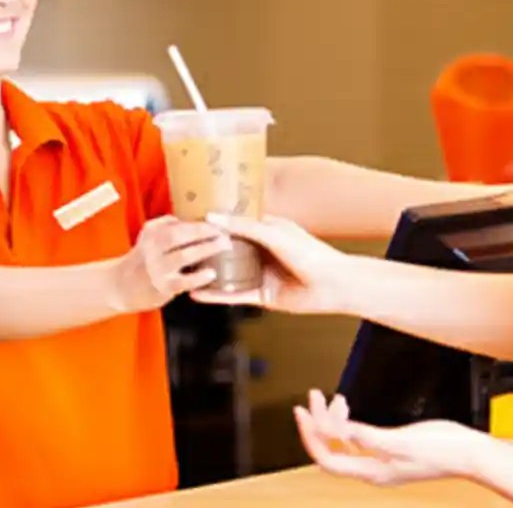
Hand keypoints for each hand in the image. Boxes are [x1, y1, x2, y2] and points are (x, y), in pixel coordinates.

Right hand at [112, 215, 229, 312]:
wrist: (118, 287)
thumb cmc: (141, 260)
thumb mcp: (148, 236)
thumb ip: (166, 224)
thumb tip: (189, 218)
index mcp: (152, 234)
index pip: (177, 225)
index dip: (199, 224)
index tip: (219, 222)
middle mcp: (152, 249)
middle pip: (179, 236)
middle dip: (204, 232)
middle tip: (225, 232)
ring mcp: (157, 269)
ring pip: (184, 256)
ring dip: (206, 249)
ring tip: (225, 246)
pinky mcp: (162, 288)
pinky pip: (183, 281)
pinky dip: (199, 277)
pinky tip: (212, 273)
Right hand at [189, 214, 348, 313]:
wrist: (333, 285)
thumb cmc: (310, 253)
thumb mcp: (274, 234)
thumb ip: (244, 226)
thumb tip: (214, 217)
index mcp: (267, 231)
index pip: (235, 223)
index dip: (216, 221)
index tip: (191, 217)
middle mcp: (262, 251)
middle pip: (229, 249)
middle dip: (207, 247)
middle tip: (178, 244)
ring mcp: (260, 274)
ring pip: (228, 272)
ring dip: (208, 272)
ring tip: (180, 269)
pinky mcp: (261, 295)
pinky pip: (233, 295)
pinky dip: (215, 294)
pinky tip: (195, 293)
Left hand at [292, 388, 487, 486]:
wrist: (470, 454)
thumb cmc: (443, 448)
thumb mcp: (402, 440)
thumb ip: (370, 437)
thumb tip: (340, 432)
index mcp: (372, 471)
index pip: (327, 457)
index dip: (310, 435)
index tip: (301, 411)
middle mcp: (373, 470)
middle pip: (331, 450)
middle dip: (317, 424)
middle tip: (312, 397)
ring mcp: (382, 462)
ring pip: (344, 444)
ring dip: (332, 422)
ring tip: (332, 399)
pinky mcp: (392, 452)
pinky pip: (358, 440)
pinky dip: (348, 425)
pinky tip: (349, 410)